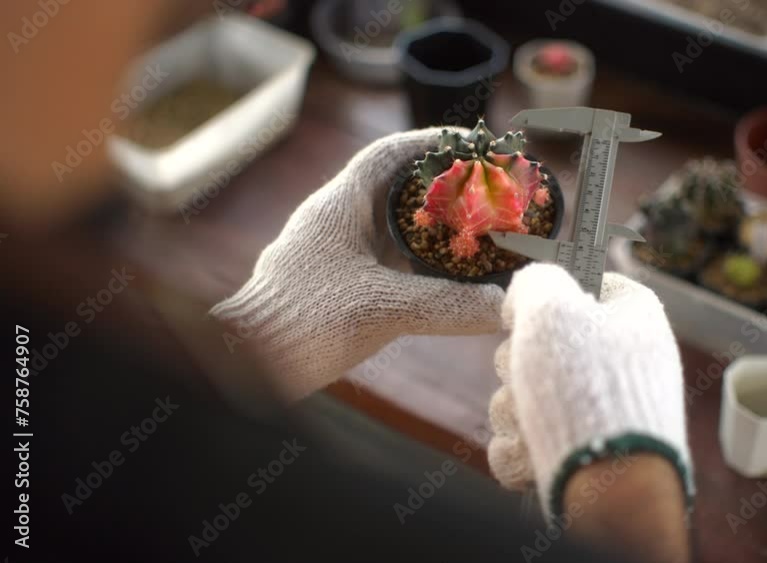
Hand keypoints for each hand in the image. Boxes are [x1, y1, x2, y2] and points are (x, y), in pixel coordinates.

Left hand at [210, 129, 504, 399]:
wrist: (247, 362)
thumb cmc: (303, 323)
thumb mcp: (383, 309)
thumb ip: (446, 305)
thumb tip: (501, 306)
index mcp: (339, 205)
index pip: (389, 154)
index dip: (431, 143)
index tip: (470, 145)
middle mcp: (335, 221)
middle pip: (396, 187)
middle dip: (441, 187)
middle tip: (485, 194)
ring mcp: (333, 252)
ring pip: (391, 226)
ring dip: (430, 226)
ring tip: (474, 232)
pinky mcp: (335, 283)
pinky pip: (385, 259)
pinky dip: (417, 260)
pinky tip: (443, 277)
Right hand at [488, 264, 693, 518]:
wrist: (610, 488)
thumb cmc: (587, 388)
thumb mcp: (552, 307)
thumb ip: (535, 280)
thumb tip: (527, 292)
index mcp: (633, 316)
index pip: (590, 281)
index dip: (553, 288)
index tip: (532, 305)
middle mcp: (621, 363)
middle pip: (544, 343)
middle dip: (519, 363)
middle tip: (533, 373)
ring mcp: (601, 414)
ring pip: (526, 394)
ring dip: (516, 410)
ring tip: (536, 425)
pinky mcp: (581, 455)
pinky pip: (528, 439)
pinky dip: (523, 450)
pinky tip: (537, 457)